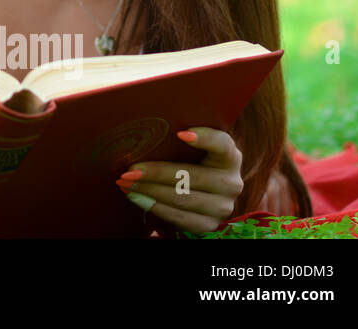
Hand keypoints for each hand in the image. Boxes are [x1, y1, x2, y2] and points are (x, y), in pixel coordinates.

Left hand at [116, 127, 243, 233]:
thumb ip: (177, 142)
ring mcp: (222, 207)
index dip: (205, 138)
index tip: (180, 133)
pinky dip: (153, 206)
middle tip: (129, 170)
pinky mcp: (209, 225)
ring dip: (149, 190)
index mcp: (229, 157)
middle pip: (191, 176)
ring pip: (181, 198)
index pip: (222, 144)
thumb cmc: (187, 163)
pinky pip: (179, 217)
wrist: (198, 196)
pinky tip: (136, 197)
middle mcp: (231, 183)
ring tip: (126, 183)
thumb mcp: (189, 151)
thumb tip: (141, 134)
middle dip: (156, 173)